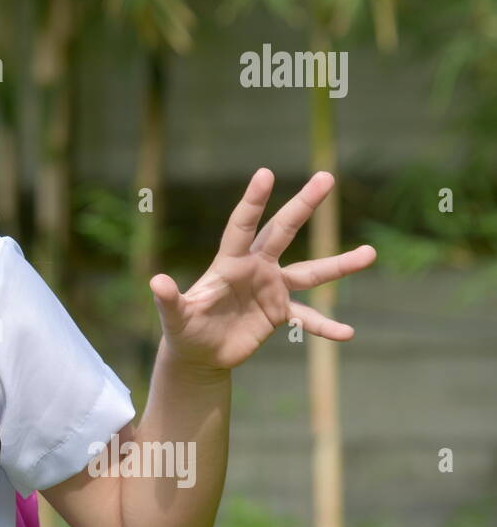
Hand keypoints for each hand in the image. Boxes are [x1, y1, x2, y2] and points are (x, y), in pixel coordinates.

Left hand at [149, 168, 375, 371]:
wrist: (198, 353)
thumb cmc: (183, 330)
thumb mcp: (175, 317)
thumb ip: (169, 300)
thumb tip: (156, 282)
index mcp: (229, 263)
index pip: (242, 225)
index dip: (253, 201)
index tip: (266, 173)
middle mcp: (255, 268)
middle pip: (283, 231)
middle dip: (303, 205)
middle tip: (327, 176)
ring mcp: (271, 289)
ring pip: (311, 273)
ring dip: (339, 265)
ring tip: (370, 253)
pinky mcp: (279, 314)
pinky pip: (309, 318)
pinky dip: (326, 325)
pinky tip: (348, 332)